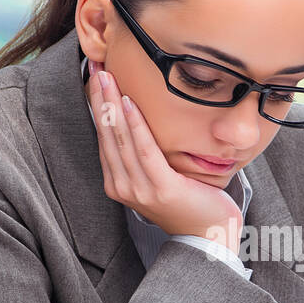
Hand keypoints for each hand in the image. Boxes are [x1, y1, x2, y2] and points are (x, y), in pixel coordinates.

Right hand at [86, 60, 242, 254]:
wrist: (208, 236)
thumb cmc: (189, 202)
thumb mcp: (159, 175)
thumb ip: (146, 154)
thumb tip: (141, 118)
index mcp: (119, 182)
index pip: (104, 136)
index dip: (98, 104)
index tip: (95, 75)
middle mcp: (123, 186)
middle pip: (107, 133)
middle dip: (100, 97)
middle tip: (95, 65)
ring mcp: (139, 190)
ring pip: (120, 138)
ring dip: (111, 103)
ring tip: (106, 75)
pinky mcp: (160, 188)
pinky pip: (144, 151)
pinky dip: (135, 125)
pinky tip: (128, 102)